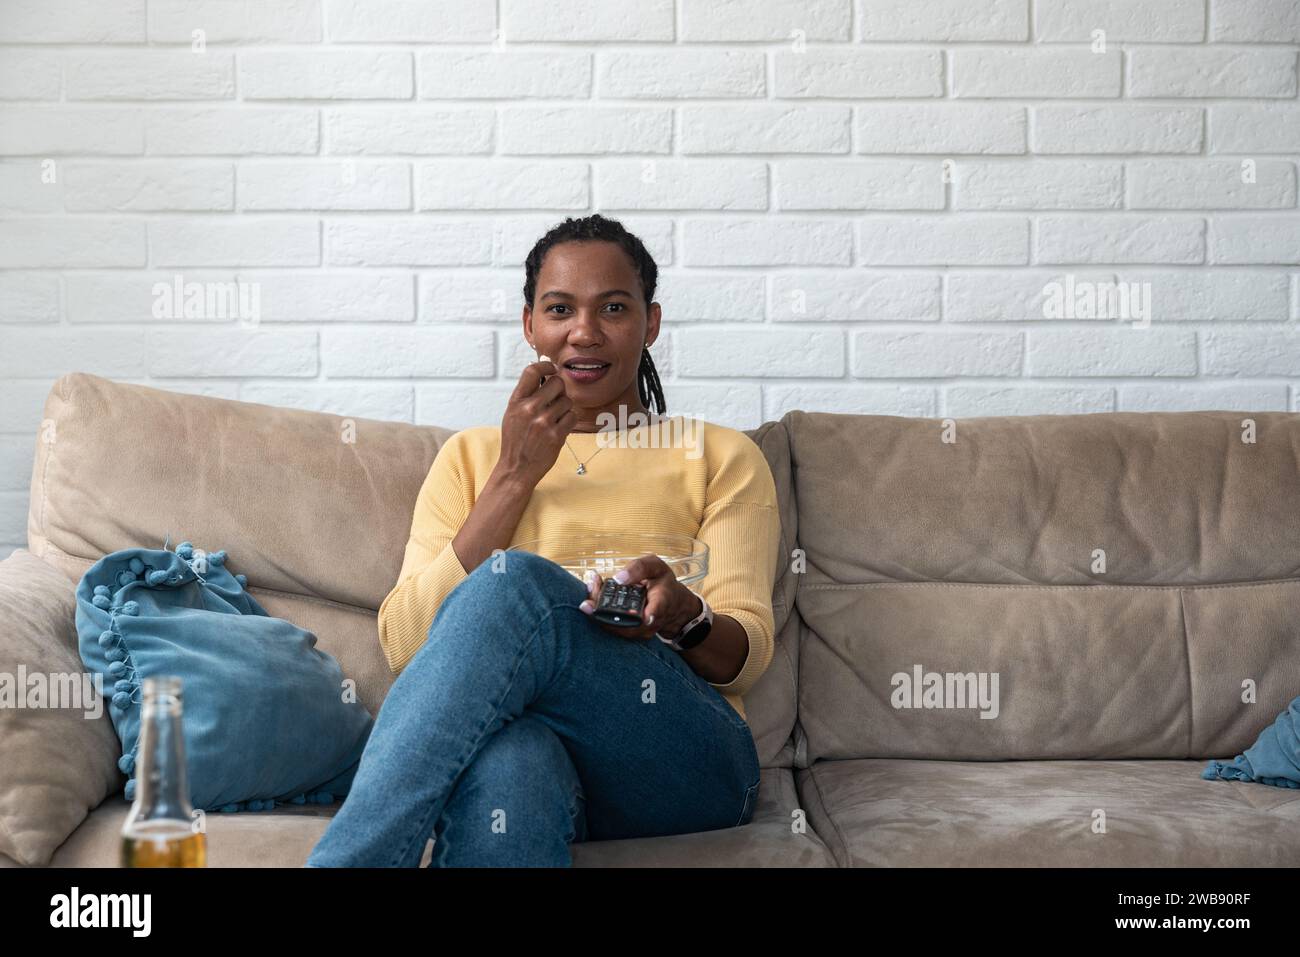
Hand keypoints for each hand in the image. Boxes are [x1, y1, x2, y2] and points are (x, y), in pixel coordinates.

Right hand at [495, 355, 575, 488]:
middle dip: (560, 390)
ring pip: (567, 401)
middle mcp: (529, 409)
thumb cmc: (516, 441)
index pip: (532, 371)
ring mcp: (543, 422)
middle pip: (557, 383)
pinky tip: (559, 428)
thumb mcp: (512, 415)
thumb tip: (545, 375)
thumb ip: (526, 396)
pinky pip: (572, 417)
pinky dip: (569, 421)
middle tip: (555, 400)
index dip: (546, 365)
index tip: (552, 368)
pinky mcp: (556, 435)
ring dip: (565, 408)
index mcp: (516, 402)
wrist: (517, 469)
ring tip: (554, 419)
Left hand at [578, 553, 701, 642]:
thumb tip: (619, 578)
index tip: (646, 617)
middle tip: (592, 585)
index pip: (657, 609)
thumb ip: (640, 567)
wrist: (671, 604)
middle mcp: (651, 620)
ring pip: (616, 626)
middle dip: (605, 605)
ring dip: (598, 608)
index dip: (651, 614)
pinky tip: (593, 594)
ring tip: (591, 585)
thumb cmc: (662, 583)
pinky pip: (612, 626)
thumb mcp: (656, 566)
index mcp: (662, 601)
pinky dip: (599, 612)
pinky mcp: (630, 633)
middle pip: (627, 620)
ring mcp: (640, 630)